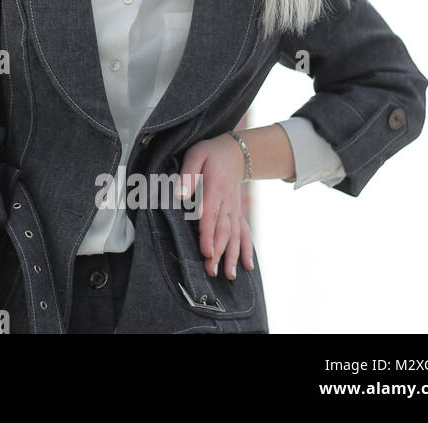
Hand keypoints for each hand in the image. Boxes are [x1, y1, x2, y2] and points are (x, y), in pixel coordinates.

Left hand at [177, 134, 254, 279]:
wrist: (235, 153)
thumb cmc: (210, 154)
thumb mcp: (196, 155)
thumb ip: (187, 174)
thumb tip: (180, 195)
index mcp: (215, 188)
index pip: (210, 216)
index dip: (208, 234)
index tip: (206, 251)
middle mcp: (227, 202)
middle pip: (223, 230)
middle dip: (218, 252)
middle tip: (212, 270)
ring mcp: (235, 209)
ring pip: (235, 235)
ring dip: (232, 256)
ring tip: (228, 275)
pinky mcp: (238, 213)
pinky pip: (244, 233)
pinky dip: (246, 250)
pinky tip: (247, 267)